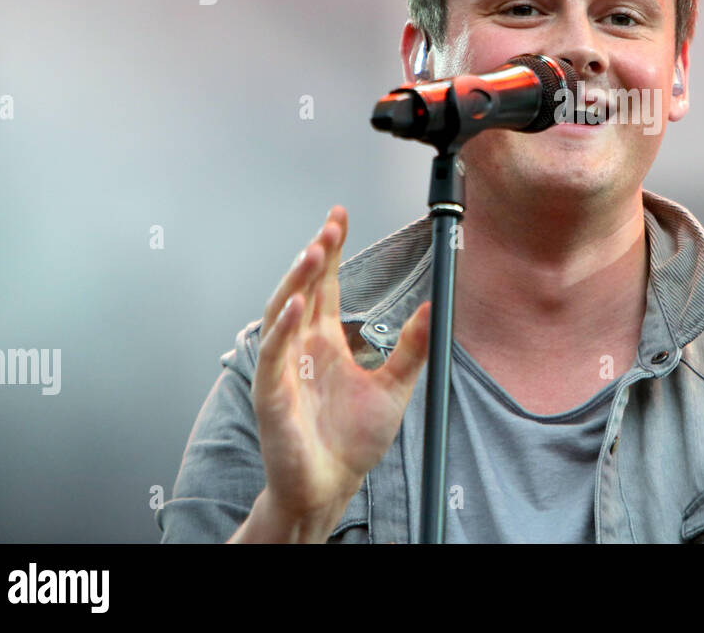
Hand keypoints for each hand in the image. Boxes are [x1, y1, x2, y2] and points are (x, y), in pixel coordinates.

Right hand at [250, 206, 430, 535]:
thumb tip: (431, 309)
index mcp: (326, 341)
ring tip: (317, 250)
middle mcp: (301, 347)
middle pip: (304, 288)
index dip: (332, 250)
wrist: (331, 485)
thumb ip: (410, 347)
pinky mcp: (272, 393)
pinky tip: (299, 304)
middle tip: (332, 225)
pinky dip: (284, 328)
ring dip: (298, 280)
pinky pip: (273, 354)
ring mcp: (283, 367)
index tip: (339, 217)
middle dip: (316, 254)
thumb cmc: (350, 441)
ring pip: (283, 311)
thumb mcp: (394, 387)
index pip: (327, 284)